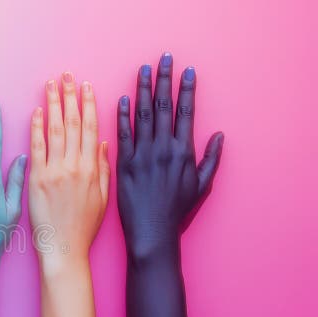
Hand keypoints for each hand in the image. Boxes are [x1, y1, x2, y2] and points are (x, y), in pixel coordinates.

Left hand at [28, 73, 108, 268]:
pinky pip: (37, 148)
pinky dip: (37, 128)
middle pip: (74, 123)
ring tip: (50, 84)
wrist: (64, 249)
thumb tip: (101, 142)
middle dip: (70, 96)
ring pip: (56, 130)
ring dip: (53, 104)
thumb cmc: (83, 228)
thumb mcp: (103, 197)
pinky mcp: (37, 180)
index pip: (91, 128)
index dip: (89, 104)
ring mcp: (55, 172)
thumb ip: (103, 168)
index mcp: (93, 169)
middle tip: (66, 75)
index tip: (86, 86)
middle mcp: (76, 166)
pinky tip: (37, 111)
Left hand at [117, 53, 223, 257]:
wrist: (152, 234)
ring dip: (142, 90)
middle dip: (164, 80)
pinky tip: (123, 98)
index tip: (187, 71)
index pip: (186, 112)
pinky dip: (122, 115)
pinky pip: (122, 134)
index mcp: (183, 152)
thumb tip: (219, 135)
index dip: (186, 89)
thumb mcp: (202, 186)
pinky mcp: (123, 164)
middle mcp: (163, 149)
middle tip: (163, 59)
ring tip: (143, 70)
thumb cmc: (177, 212)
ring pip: (142, 115)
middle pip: (163, 106)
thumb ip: (211, 159)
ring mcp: (142, 155)